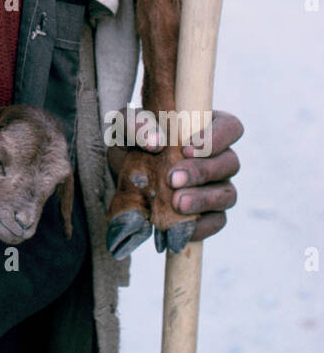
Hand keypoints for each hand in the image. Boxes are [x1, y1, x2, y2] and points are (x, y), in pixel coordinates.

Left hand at [108, 109, 241, 243]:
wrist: (121, 174)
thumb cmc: (131, 141)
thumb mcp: (124, 126)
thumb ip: (136, 124)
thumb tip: (155, 142)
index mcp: (206, 127)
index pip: (230, 127)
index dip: (214, 139)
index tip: (185, 149)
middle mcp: (218, 156)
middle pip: (230, 163)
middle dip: (201, 172)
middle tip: (172, 179)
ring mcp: (217, 186)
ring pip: (227, 194)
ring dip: (203, 199)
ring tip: (176, 204)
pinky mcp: (210, 213)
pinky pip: (217, 221)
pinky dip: (202, 226)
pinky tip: (181, 227)